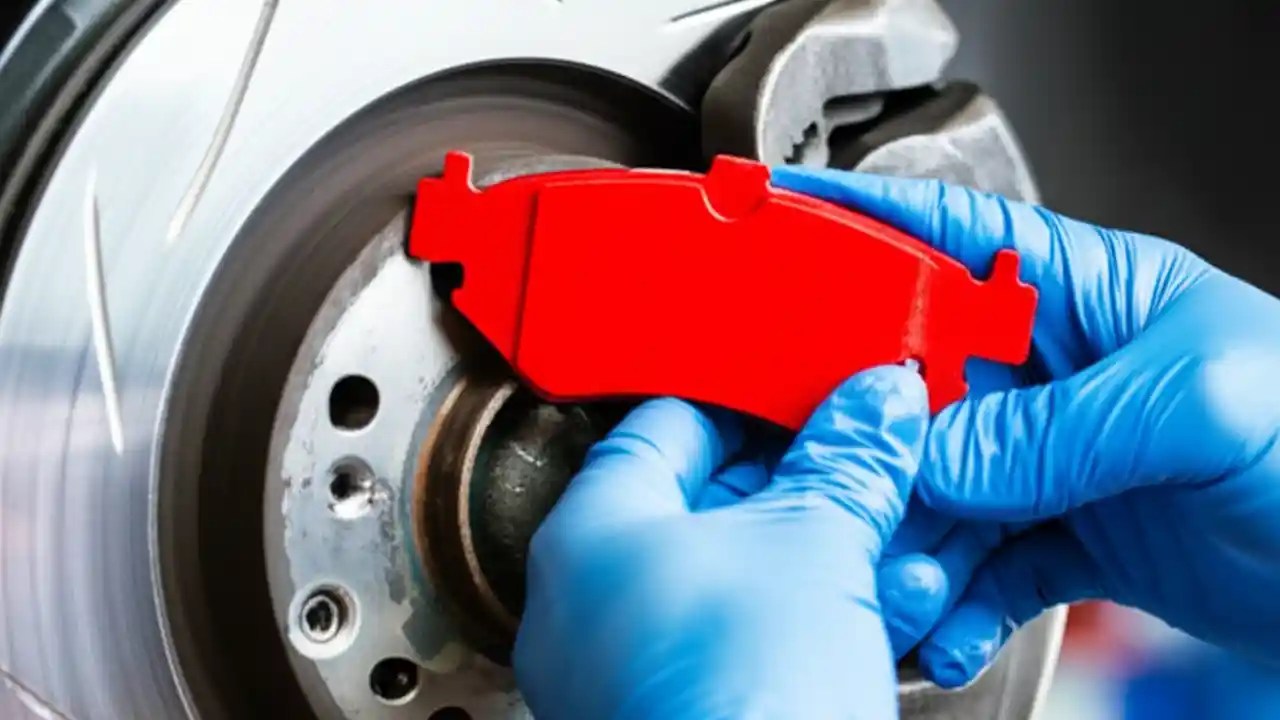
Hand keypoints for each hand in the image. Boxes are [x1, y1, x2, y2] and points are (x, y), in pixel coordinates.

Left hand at [514, 366, 927, 718]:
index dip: (747, 401)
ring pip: (738, 585)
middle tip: (863, 468)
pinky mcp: (676, 719)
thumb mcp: (815, 544)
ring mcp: (628, 672)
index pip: (665, 425)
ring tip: (891, 543)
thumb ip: (847, 463)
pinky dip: (810, 623)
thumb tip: (876, 407)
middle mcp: (591, 604)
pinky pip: (745, 648)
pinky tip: (882, 614)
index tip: (805, 396)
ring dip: (825, 558)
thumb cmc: (737, 697)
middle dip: (802, 487)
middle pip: (707, 507)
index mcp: (590, 533)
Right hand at [772, 166, 1279, 685]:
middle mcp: (1060, 373)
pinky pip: (979, 564)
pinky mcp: (1069, 538)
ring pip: (934, 487)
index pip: (949, 239)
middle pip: (916, 381)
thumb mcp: (1201, 407)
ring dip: (908, 539)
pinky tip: (949, 625)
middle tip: (840, 481)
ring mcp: (1058, 459)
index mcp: (1090, 296)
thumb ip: (1056, 428)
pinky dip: (954, 601)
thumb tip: (943, 455)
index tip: (778, 228)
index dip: (857, 226)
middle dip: (868, 437)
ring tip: (910, 583)